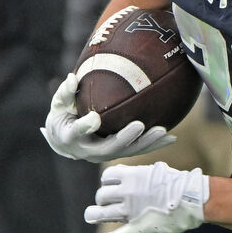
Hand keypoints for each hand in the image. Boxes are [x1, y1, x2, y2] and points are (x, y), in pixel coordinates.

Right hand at [41, 72, 172, 162]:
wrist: (64, 141)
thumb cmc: (62, 117)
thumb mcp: (59, 105)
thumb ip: (65, 93)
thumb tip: (72, 77)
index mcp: (71, 137)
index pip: (77, 132)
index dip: (85, 127)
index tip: (94, 118)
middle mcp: (89, 150)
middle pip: (110, 148)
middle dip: (126, 138)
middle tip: (140, 125)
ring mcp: (105, 154)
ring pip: (128, 152)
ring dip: (147, 143)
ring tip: (164, 131)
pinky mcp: (118, 153)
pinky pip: (137, 150)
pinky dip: (154, 145)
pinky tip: (172, 138)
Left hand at [84, 160, 209, 232]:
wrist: (195, 199)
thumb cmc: (179, 184)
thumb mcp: (157, 170)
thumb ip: (139, 174)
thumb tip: (130, 175)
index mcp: (132, 176)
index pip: (106, 177)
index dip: (109, 182)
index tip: (115, 186)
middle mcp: (127, 192)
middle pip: (101, 195)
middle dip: (104, 199)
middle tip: (114, 203)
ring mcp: (130, 211)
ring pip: (99, 213)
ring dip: (97, 214)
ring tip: (99, 215)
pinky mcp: (137, 228)